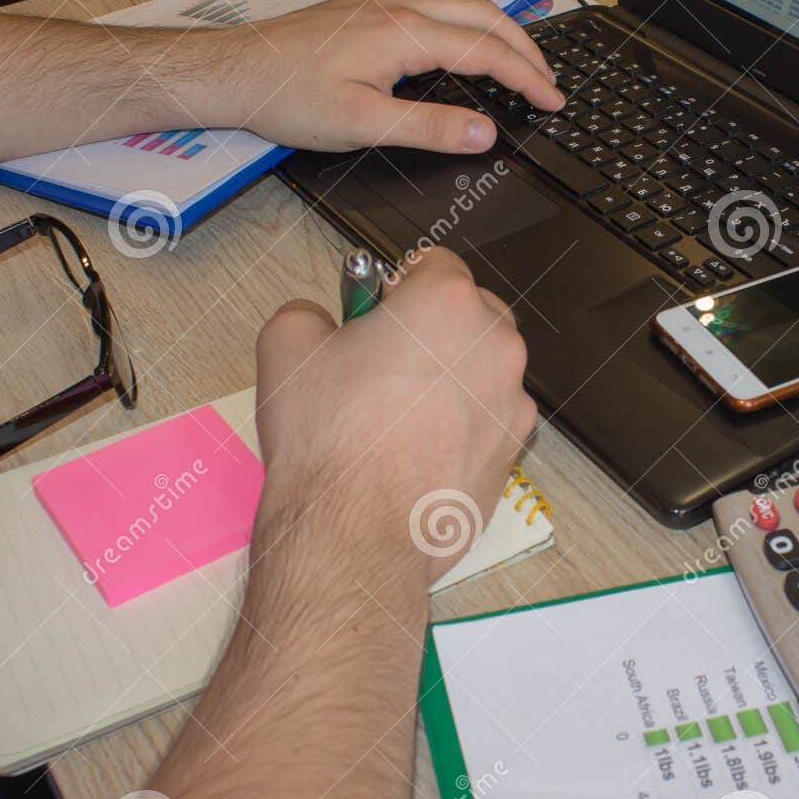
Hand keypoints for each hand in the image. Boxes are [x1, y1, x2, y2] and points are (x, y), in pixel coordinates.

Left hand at [221, 0, 563, 154]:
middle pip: (485, 18)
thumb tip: (483, 133)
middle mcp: (398, 7)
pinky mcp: (367, 5)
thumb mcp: (364, 125)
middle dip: (526, 49)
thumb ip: (431, 128)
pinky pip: (436, 2)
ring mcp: (382, 1)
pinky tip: (466, 39)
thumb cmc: (290, 97)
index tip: (552, 101)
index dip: (527, 79)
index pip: (487, 53)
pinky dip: (469, 21)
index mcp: (405, 34)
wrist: (238, 71)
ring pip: (462, 4)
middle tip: (549, 82)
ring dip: (500, 30)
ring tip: (521, 59)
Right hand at [250, 248, 535, 603]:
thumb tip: (320, 320)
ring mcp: (511, 403)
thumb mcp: (286, 347)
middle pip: (468, 315)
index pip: (432, 265)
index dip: (395, 286)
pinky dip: (459, 429)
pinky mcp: (512, 454)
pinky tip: (414, 455)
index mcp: (448, 303)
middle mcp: (495, 346)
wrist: (356, 533)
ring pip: (481, 371)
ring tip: (394, 418)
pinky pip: (486, 422)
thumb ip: (309, 312)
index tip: (373, 314)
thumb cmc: (329, 440)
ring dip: (448, 380)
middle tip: (380, 365)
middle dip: (431, 330)